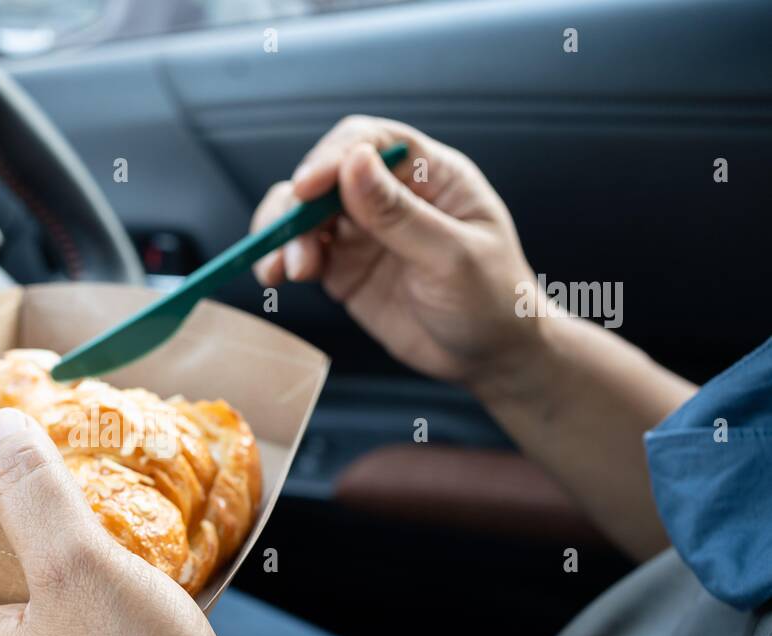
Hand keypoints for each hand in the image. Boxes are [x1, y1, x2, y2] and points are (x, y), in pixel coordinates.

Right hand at [252, 115, 539, 391]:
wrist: (491, 357)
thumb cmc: (493, 300)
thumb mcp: (453, 257)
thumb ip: (399, 214)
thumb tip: (354, 162)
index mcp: (430, 174)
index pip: (371, 141)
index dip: (333, 157)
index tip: (307, 188)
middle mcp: (392, 194)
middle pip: (327, 174)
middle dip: (299, 205)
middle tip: (292, 243)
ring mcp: (364, 231)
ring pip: (305, 212)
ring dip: (284, 234)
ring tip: (284, 270)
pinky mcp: (345, 267)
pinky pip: (302, 251)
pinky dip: (282, 259)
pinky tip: (278, 276)